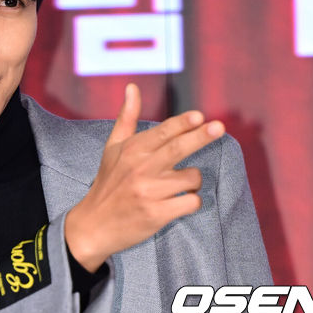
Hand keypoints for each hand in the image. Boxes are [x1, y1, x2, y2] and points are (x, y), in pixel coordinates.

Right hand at [64, 83, 224, 271]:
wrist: (93, 225)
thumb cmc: (108, 182)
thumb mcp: (113, 147)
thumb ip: (127, 117)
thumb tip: (132, 87)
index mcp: (132, 150)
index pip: (162, 132)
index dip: (182, 123)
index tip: (199, 116)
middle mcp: (140, 168)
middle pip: (178, 148)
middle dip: (201, 136)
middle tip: (219, 127)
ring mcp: (149, 192)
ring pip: (191, 178)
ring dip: (192, 181)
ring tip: (175, 185)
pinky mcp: (157, 214)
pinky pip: (191, 202)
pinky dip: (191, 201)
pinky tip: (177, 202)